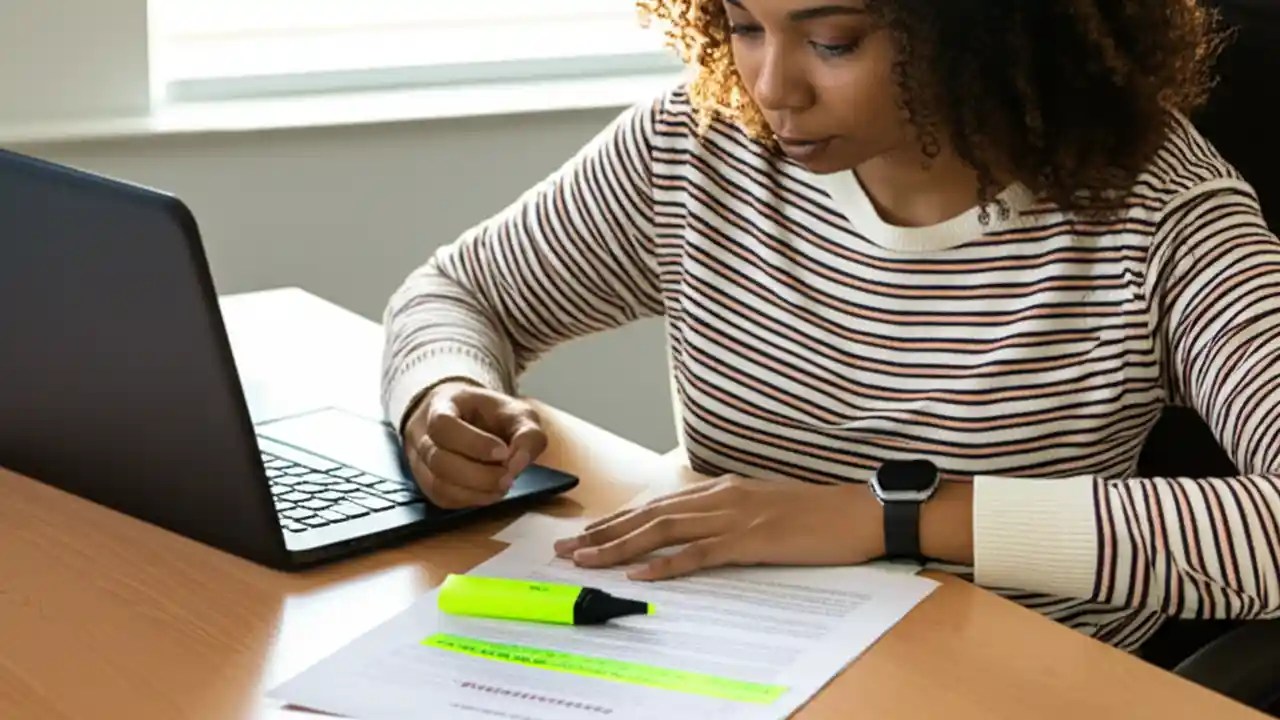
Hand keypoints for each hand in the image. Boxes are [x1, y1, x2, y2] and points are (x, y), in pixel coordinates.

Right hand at [401, 380, 547, 508]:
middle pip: (438, 460)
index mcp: (440, 406)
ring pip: (437, 485)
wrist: (466, 420)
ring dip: (475, 491)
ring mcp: (420, 462)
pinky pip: (443, 499)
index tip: (504, 451)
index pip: (443, 425)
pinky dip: (470, 500)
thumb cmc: (490, 415)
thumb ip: (526, 434)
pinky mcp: (428, 484)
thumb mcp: (516, 413)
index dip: (473, 442)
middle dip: (478, 474)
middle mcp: (422, 435)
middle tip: (508, 476)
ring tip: (503, 485)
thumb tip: (518, 464)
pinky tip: (491, 493)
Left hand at [553, 475, 883, 579]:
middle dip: (604, 532)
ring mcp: (734, 517)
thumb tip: (698, 528)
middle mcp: (720, 497)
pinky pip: (699, 553)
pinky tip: (641, 573)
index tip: (586, 533)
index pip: (657, 504)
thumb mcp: (763, 506)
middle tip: (567, 549)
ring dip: (620, 546)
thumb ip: (729, 513)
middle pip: (649, 514)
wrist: (858, 512)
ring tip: (587, 560)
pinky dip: (666, 564)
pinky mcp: (751, 540)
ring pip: (663, 531)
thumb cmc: (815, 514)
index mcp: (721, 489)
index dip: (619, 519)